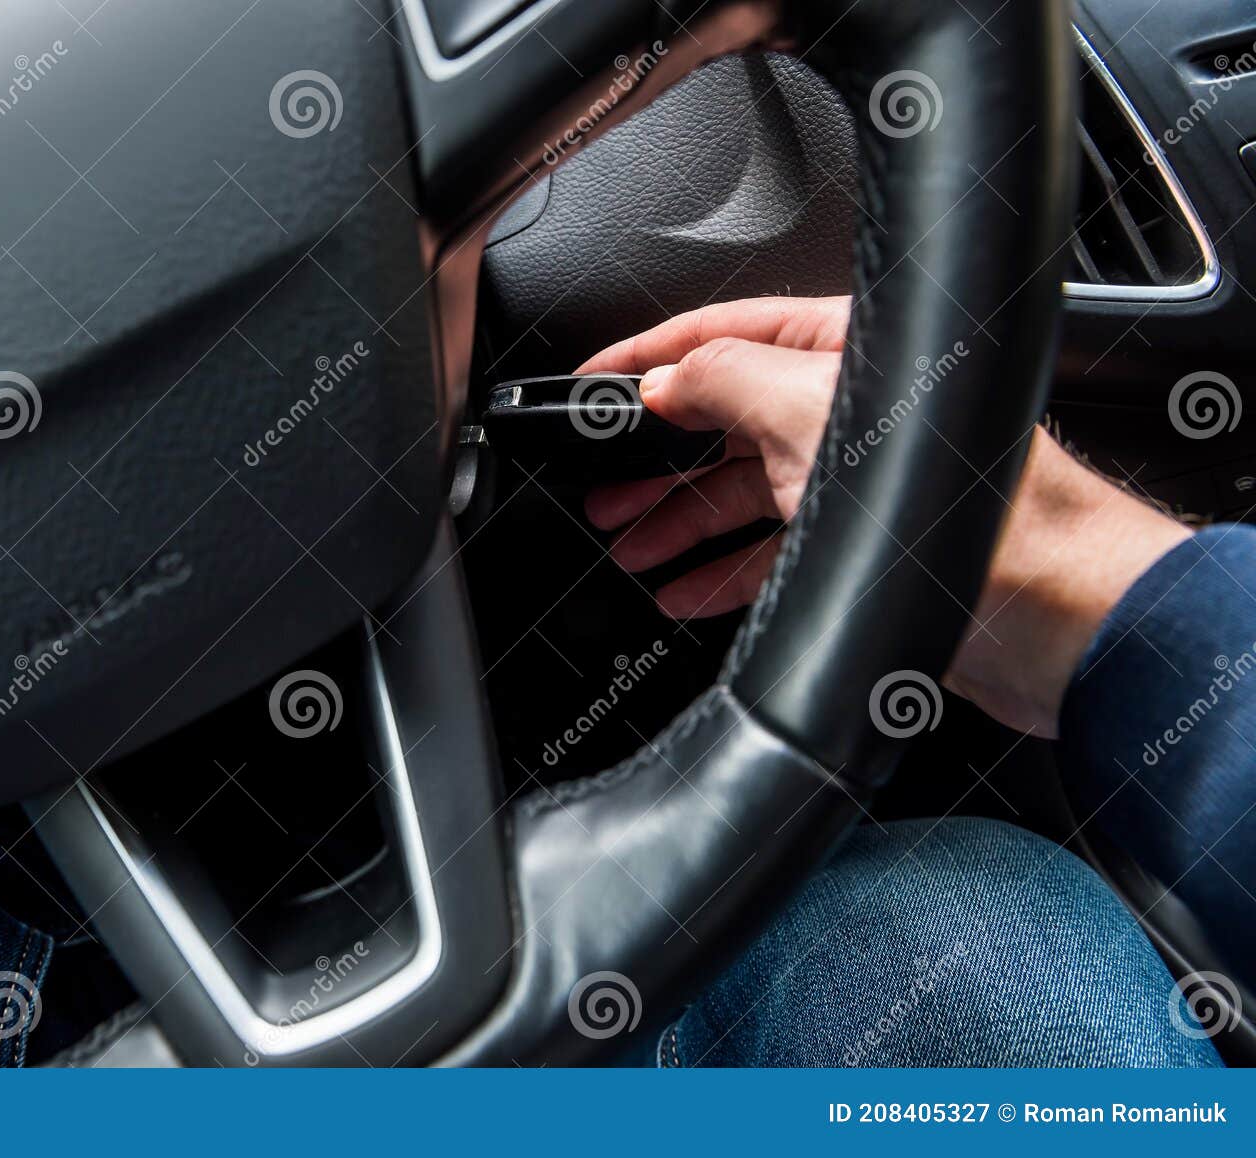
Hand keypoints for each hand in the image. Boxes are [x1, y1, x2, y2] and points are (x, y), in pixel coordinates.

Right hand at [580, 295, 1190, 737]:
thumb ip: (724, 381)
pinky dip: (719, 574)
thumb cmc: (961, 507)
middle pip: (725, 424)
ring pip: (741, 495)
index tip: (590, 383)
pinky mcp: (862, 553)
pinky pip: (768, 556)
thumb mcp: (808, 413)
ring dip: (677, 524)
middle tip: (600, 485)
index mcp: (843, 352)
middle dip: (654, 459)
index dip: (648, 359)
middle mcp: (849, 411)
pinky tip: (681, 591)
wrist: (1047, 612)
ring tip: (627, 544)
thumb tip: (666, 378)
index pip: (722, 336)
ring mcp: (854, 485)